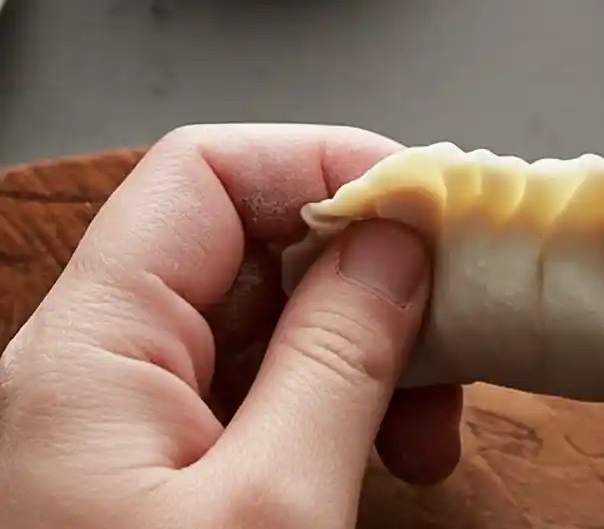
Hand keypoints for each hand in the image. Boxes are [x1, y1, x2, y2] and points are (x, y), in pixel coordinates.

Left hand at [0, 125, 462, 527]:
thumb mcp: (275, 510)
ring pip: (266, 321)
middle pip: (248, 244)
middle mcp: (96, 367)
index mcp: (90, 351)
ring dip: (369, 352)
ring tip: (430, 428)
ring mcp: (125, 423)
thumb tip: (398, 242)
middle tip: (454, 330)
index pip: (205, 174)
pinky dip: (339, 405)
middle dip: (369, 275)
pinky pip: (260, 392)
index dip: (327, 167)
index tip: (432, 211)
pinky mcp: (158, 471)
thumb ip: (338, 361)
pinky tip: (389, 451)